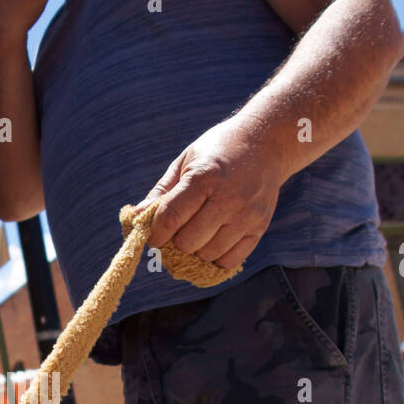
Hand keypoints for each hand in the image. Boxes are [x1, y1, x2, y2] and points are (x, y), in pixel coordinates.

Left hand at [136, 119, 284, 271]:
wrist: (266, 143)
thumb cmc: (218, 151)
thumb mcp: (186, 160)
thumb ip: (162, 190)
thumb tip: (137, 216)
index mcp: (205, 177)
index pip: (171, 217)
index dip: (155, 233)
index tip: (152, 237)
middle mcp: (228, 198)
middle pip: (188, 241)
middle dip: (175, 243)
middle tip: (175, 235)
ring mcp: (246, 215)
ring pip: (208, 254)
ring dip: (196, 251)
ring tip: (195, 236)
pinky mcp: (259, 227)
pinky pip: (231, 261)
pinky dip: (216, 259)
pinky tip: (212, 244)